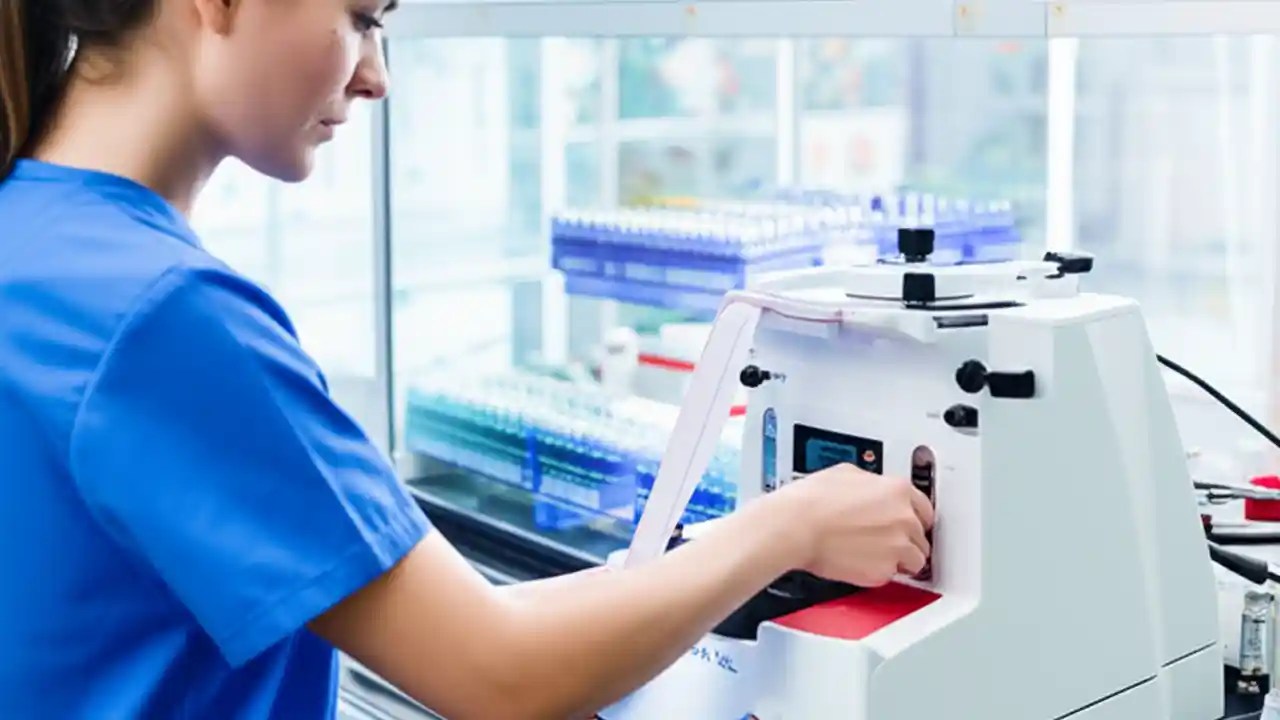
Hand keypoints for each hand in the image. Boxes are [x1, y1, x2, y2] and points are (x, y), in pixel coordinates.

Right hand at [776, 463, 934, 586]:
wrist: (796, 527)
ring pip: (915, 560)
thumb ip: (873, 484)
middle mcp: (904, 518)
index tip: (910, 524)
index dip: (915, 518)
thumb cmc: (812, 501)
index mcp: (898, 490)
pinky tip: (860, 561)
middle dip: (906, 539)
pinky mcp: (883, 571)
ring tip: (875, 555)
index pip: (926, 509)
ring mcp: (897, 546)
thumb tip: (874, 490)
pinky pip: (891, 576)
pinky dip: (879, 572)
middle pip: (922, 536)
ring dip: (900, 559)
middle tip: (885, 540)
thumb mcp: (847, 473)